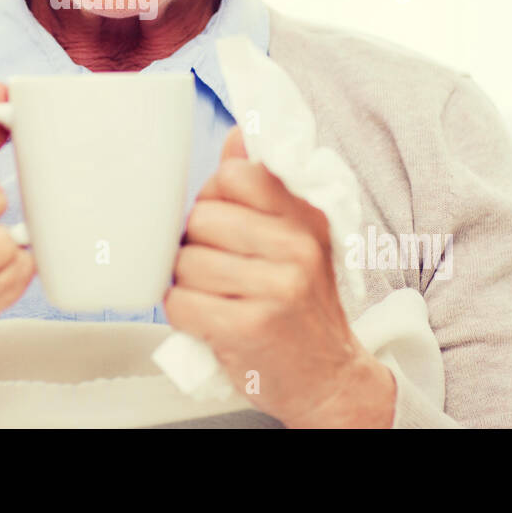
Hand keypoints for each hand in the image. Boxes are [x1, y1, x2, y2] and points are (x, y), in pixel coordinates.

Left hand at [163, 126, 395, 426]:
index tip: (224, 224)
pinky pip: (181, 302)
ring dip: (186, 282)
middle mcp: (296, 248)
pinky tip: (207, 319)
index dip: (214, 199)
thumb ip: (265, 186)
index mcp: (306, 218)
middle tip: (215, 266)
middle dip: (194, 243)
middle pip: (200, 218)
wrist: (330, 379)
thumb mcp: (298, 239)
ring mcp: (274, 289)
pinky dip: (183, 312)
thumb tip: (238, 133)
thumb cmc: (302, 305)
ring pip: (185, 262)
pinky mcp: (247, 328)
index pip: (234, 176)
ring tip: (213, 295)